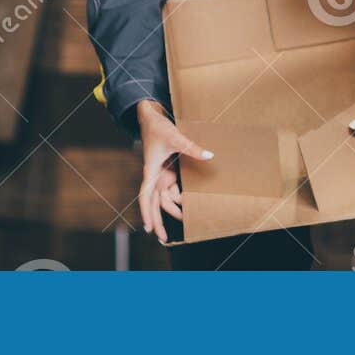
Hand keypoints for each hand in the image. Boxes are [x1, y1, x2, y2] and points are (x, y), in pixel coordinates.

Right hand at [135, 99, 212, 241]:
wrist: (152, 116)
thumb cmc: (158, 128)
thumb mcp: (175, 137)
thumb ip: (192, 148)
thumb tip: (209, 155)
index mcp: (151, 171)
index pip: (146, 196)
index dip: (146, 211)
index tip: (148, 227)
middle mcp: (154, 176)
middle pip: (153, 203)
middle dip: (156, 220)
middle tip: (162, 238)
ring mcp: (160, 174)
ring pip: (163, 198)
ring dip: (169, 211)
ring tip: (178, 224)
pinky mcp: (167, 170)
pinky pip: (170, 188)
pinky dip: (176, 198)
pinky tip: (182, 206)